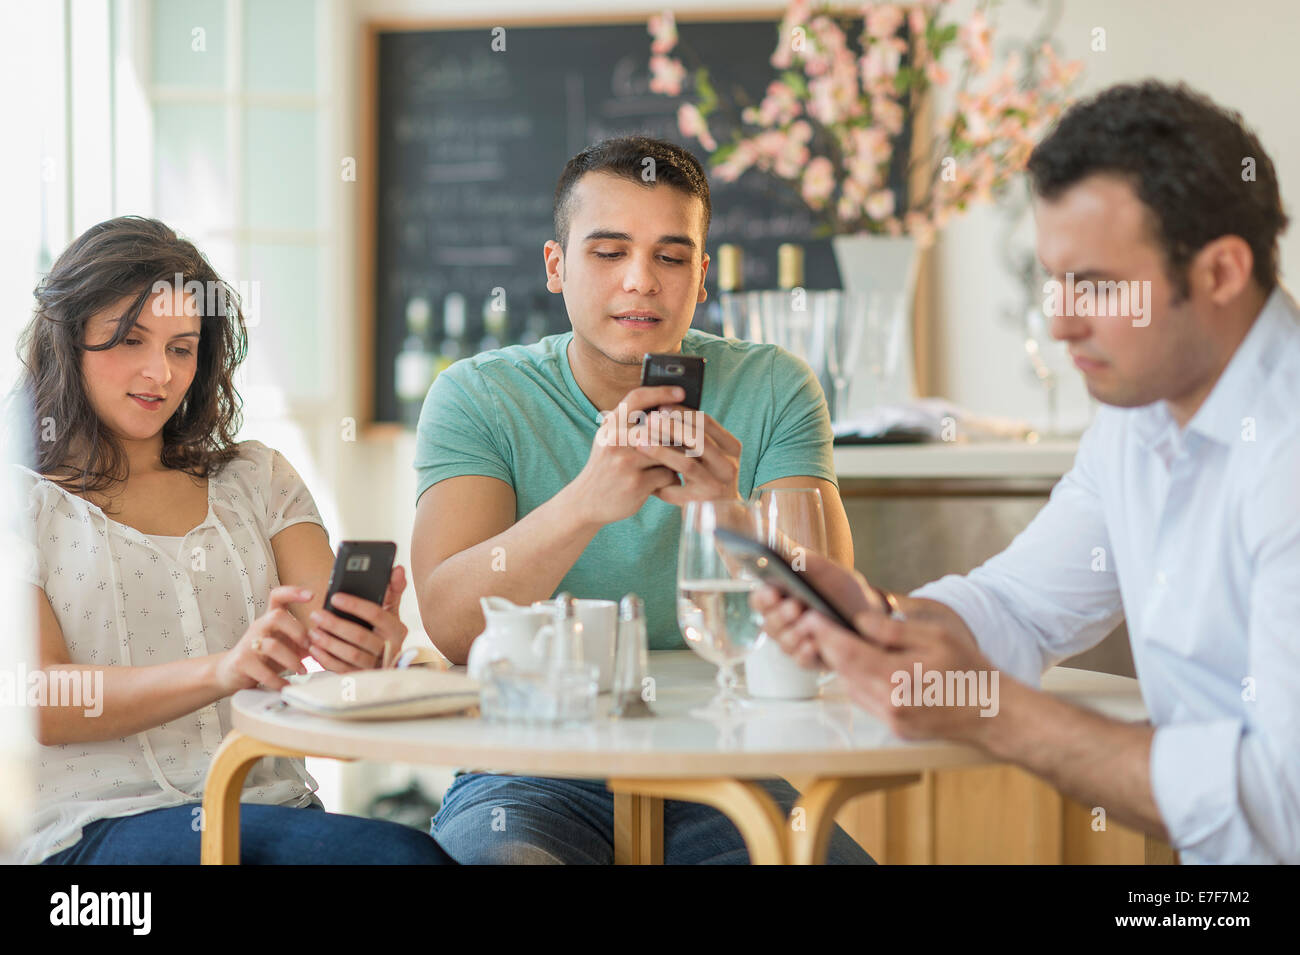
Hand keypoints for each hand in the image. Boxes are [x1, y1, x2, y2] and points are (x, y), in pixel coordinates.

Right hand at [215, 586, 311, 692]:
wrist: (232, 672)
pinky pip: (263, 671)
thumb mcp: (287, 645)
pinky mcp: (242, 662)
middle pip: (277, 616)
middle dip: (298, 632)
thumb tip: (332, 641)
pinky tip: (286, 684)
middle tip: (308, 647)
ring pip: (272, 646)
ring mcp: (248, 643)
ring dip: (292, 660)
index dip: (293, 592)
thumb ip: (306, 642)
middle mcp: (259, 626)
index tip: (312, 595)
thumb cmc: (265, 656)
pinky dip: (278, 681)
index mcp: (271, 619)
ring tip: (301, 670)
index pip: (278, 596)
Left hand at [307, 565, 409, 670]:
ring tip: (313, 631)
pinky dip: (326, 660)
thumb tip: (397, 569)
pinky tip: (314, 649)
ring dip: (329, 643)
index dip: (355, 605)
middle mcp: (389, 648)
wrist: (387, 661)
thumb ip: (393, 590)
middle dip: (336, 624)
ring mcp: (375, 665)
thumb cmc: (384, 630)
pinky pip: (342, 670)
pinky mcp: (361, 677)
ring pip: (351, 655)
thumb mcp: (392, 611)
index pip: (376, 614)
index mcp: (396, 628)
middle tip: (316, 614)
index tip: (335, 596)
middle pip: (361, 636)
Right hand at [567, 385, 684, 524]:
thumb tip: (668, 409)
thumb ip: (629, 424)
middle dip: (678, 433)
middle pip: (659, 427)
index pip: (636, 398)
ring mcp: (625, 462)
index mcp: (610, 426)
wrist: (585, 502)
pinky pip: (667, 474)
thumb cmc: (606, 468)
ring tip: (678, 462)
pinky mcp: (636, 484)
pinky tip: (668, 481)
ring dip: (676, 458)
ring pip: (667, 451)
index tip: (681, 392)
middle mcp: (615, 441)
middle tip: (692, 438)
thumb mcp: (609, 441)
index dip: (661, 392)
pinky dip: (671, 477)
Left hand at [633, 405, 741, 505]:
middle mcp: (729, 464)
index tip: (660, 406)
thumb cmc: (702, 482)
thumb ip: (691, 439)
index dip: (682, 412)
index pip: (706, 422)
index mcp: (731, 447)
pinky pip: (679, 484)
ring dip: (661, 449)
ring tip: (639, 440)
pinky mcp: (705, 500)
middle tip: (648, 419)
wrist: (716, 519)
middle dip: (670, 427)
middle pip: (698, 438)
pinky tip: (644, 466)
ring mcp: (719, 483)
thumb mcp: (704, 458)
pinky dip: (660, 473)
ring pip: (688, 461)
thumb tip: (659, 411)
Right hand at [749, 550, 881, 668]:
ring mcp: (798, 642)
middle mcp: (784, 623)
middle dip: (781, 615)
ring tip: (808, 623)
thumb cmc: (840, 588)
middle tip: (795, 605)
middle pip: (769, 624)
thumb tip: (777, 546)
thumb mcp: (822, 568)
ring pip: (784, 644)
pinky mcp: (814, 659)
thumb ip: (800, 558)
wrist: (869, 610)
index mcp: (780, 599)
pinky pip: (802, 661)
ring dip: (793, 634)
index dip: (763, 598)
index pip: (760, 601)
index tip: (772, 591)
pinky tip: (813, 644)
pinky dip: (805, 653)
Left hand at [783, 601, 1001, 742]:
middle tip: (815, 625)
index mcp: (897, 678)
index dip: (824, 633)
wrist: (992, 712)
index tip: (810, 617)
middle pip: (843, 671)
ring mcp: (892, 720)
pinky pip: (865, 701)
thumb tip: (859, 621)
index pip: (847, 652)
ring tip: (836, 641)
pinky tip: (862, 665)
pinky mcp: (896, 728)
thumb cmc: (968, 669)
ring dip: (841, 665)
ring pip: (851, 687)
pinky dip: (858, 682)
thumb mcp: (935, 636)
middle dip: (827, 647)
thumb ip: (893, 630)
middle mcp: (889, 703)